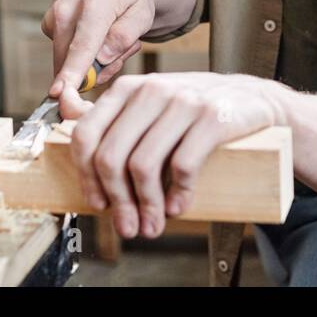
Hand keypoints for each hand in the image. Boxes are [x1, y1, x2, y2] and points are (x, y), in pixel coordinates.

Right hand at [42, 0, 154, 101]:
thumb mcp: (143, 12)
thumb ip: (124, 35)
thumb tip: (102, 57)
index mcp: (94, 7)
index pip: (81, 48)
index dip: (71, 74)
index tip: (59, 93)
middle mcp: (68, 9)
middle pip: (70, 60)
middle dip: (96, 70)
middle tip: (122, 51)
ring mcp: (55, 13)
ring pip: (66, 58)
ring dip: (90, 59)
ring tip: (111, 36)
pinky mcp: (50, 20)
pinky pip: (63, 49)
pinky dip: (80, 48)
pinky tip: (96, 32)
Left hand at [66, 72, 287, 238]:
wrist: (254, 101)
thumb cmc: (195, 109)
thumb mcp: (151, 101)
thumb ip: (108, 108)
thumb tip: (62, 103)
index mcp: (129, 89)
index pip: (86, 135)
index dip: (87, 178)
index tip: (99, 205)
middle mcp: (151, 90)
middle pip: (111, 156)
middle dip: (116, 201)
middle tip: (128, 227)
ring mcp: (183, 102)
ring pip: (144, 165)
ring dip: (145, 206)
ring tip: (153, 224)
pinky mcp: (212, 118)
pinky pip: (182, 166)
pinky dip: (177, 195)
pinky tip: (178, 207)